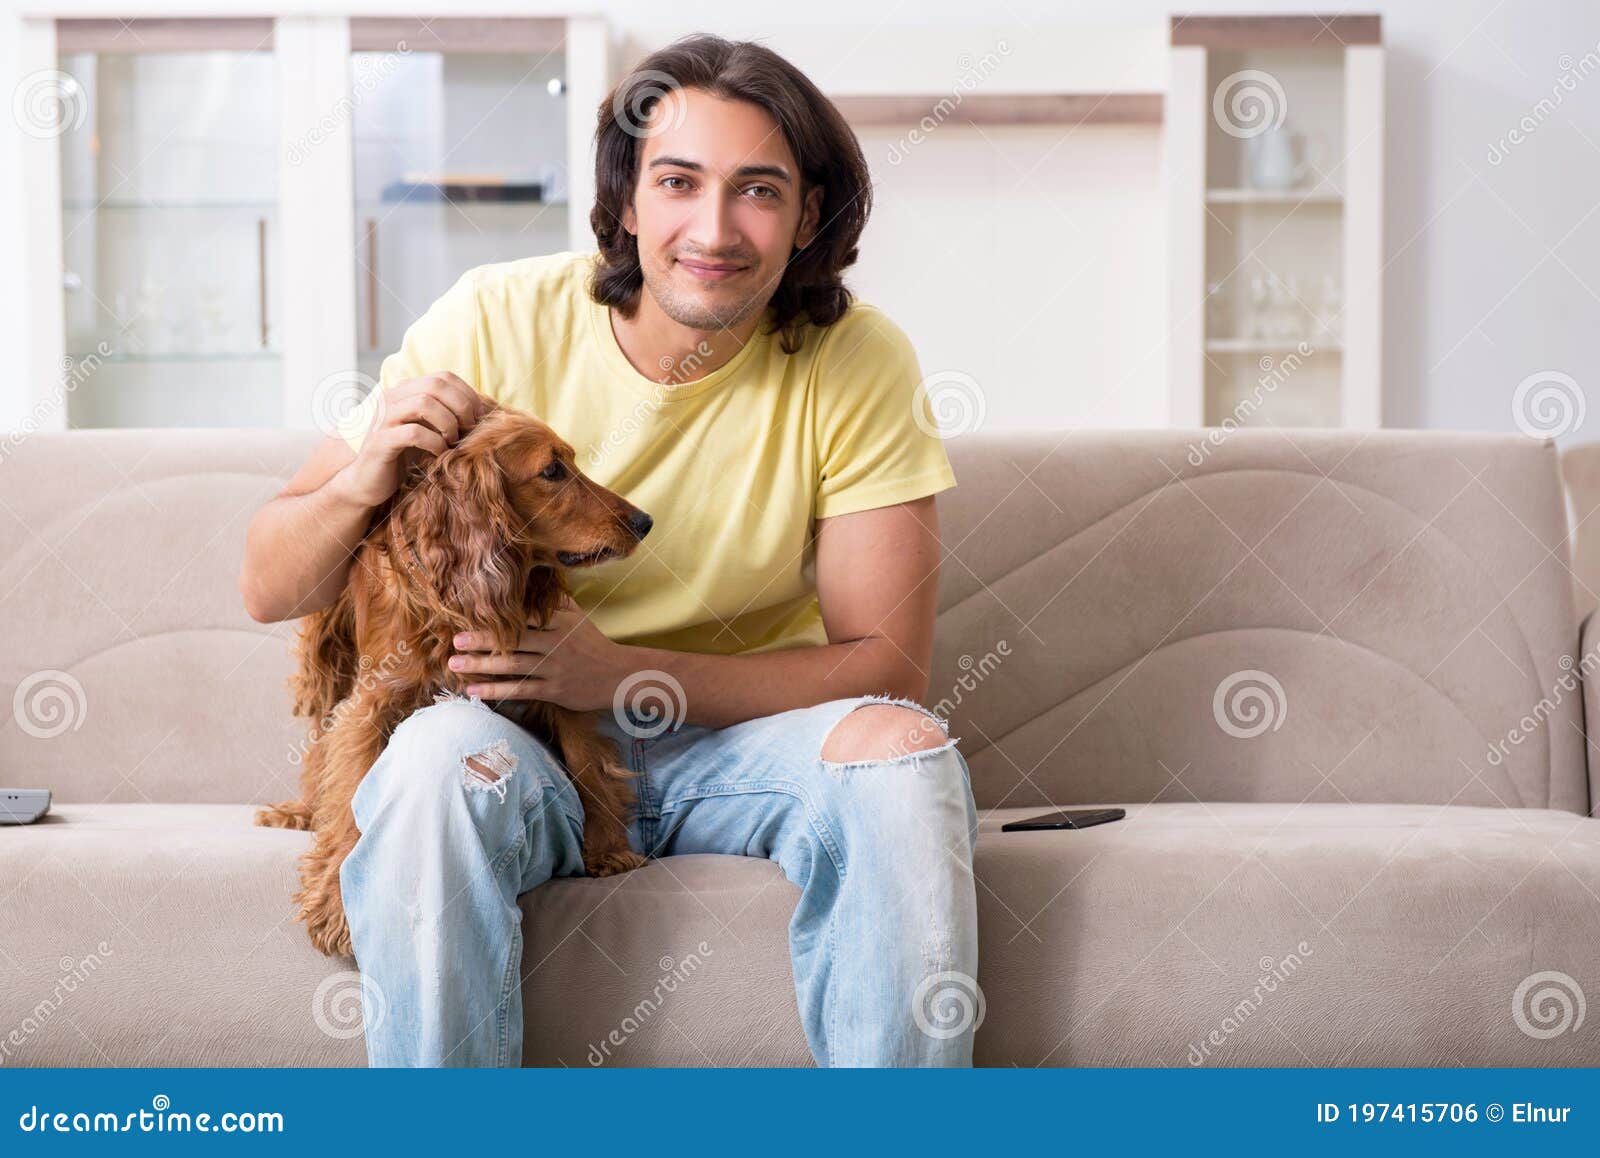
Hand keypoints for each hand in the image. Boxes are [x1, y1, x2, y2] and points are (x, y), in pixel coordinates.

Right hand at [335, 372, 490, 507]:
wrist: (370, 482)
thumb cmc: (406, 455)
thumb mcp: (430, 429)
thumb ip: (448, 415)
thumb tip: (484, 411)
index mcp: (405, 391)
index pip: (443, 377)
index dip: (467, 394)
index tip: (479, 417)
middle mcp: (392, 398)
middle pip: (435, 385)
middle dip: (461, 406)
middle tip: (469, 428)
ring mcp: (384, 418)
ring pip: (423, 403)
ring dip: (447, 423)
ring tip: (453, 441)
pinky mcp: (380, 441)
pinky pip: (414, 433)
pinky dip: (434, 442)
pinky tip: (439, 453)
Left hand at [449, 594, 632, 711]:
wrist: (618, 674)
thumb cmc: (592, 643)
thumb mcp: (577, 616)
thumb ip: (553, 601)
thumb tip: (532, 576)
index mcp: (559, 622)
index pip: (523, 616)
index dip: (497, 616)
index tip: (471, 614)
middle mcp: (555, 643)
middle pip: (513, 640)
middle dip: (482, 640)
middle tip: (454, 639)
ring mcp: (554, 667)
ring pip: (513, 665)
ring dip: (481, 665)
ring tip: (455, 663)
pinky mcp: (554, 689)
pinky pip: (520, 689)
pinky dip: (496, 690)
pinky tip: (474, 691)